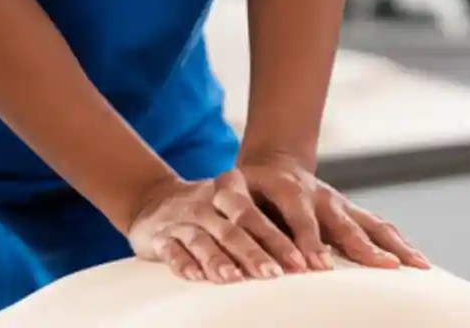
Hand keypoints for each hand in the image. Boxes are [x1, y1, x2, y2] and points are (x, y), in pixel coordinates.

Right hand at [125, 170, 308, 283]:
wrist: (154, 197)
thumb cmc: (211, 210)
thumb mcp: (238, 206)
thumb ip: (270, 226)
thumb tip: (315, 255)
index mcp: (233, 191)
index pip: (259, 214)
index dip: (281, 239)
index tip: (303, 262)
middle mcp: (208, 205)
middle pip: (235, 228)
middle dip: (256, 252)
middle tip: (276, 274)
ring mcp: (183, 220)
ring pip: (204, 239)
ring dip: (219, 259)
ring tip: (235, 278)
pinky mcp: (159, 237)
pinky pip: (171, 250)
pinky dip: (183, 263)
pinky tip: (196, 276)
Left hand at [236, 150, 430, 271]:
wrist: (272, 165)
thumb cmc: (248, 190)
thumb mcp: (237, 197)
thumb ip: (242, 222)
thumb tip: (239, 254)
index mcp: (292, 190)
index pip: (302, 219)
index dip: (309, 242)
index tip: (317, 267)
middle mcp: (323, 196)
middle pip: (348, 223)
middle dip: (366, 248)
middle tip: (387, 267)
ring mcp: (342, 204)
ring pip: (373, 224)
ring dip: (395, 245)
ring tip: (419, 266)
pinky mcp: (352, 212)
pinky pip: (379, 227)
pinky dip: (399, 244)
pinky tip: (417, 261)